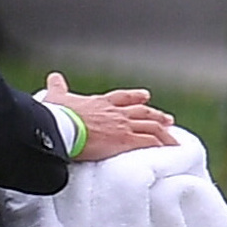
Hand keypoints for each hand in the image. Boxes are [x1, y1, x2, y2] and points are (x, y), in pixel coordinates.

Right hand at [42, 72, 175, 160]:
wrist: (61, 128)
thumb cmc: (56, 115)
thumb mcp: (56, 98)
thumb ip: (57, 88)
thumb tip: (53, 77)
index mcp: (101, 103)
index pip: (123, 98)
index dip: (135, 97)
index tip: (146, 96)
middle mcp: (116, 113)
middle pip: (142, 112)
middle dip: (156, 115)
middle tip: (168, 119)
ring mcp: (123, 126)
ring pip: (151, 127)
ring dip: (164, 133)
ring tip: (173, 139)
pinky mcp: (125, 141)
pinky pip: (149, 142)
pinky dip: (161, 145)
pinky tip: (168, 150)